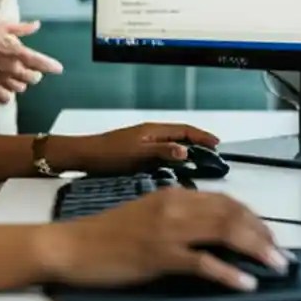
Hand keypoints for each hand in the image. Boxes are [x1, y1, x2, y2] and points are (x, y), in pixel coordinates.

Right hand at [0, 19, 63, 103]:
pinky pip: (4, 98)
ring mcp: (1, 80)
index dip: (53, 66)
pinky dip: (7, 94)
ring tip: (16, 77)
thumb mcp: (4, 25)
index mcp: (18, 53)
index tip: (58, 69)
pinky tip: (5, 89)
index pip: (42, 63)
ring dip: (21, 83)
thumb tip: (37, 25)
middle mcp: (13, 69)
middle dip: (34, 74)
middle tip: (30, 70)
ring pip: (20, 88)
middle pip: (33, 78)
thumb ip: (22, 28)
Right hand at [41, 188, 288, 291]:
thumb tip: (213, 232)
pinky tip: (245, 282)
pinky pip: (203, 263)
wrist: (72, 246)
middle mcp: (174, 206)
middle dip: (263, 234)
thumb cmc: (107, 236)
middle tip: (281, 254)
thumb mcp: (148, 216)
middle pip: (232, 214)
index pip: (225, 201)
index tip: (269, 236)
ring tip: (275, 265)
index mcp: (172, 194)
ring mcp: (167, 230)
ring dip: (256, 250)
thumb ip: (179, 218)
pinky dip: (229, 273)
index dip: (253, 219)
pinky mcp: (159, 255)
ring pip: (225, 232)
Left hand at [49, 122, 219, 174]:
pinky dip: (174, 159)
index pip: (184, 129)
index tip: (217, 145)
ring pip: (171, 145)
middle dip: (198, 143)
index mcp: (153, 130)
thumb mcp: (138, 154)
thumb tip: (187, 151)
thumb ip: (162, 152)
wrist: (83, 157)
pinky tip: (175, 171)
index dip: (202, 136)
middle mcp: (150, 134)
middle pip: (180, 136)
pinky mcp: (137, 154)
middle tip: (213, 156)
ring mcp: (143, 143)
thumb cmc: (109, 155)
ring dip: (187, 151)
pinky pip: (162, 153)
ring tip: (199, 163)